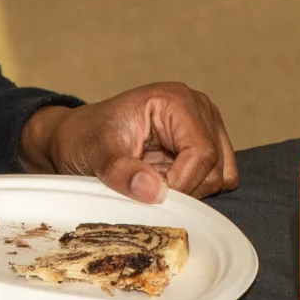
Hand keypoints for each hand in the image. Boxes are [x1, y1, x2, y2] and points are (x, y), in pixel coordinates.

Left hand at [19, 82, 237, 202]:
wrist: (78, 138)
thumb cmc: (85, 138)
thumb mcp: (95, 154)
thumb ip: (122, 172)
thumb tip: (155, 191)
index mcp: (175, 100)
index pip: (202, 152)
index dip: (182, 184)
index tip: (153, 198)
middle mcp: (198, 108)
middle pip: (215, 166)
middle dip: (184, 188)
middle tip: (147, 187)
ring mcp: (206, 125)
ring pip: (220, 175)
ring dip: (190, 189)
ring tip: (154, 180)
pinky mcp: (207, 143)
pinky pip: (220, 177)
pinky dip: (197, 188)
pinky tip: (167, 181)